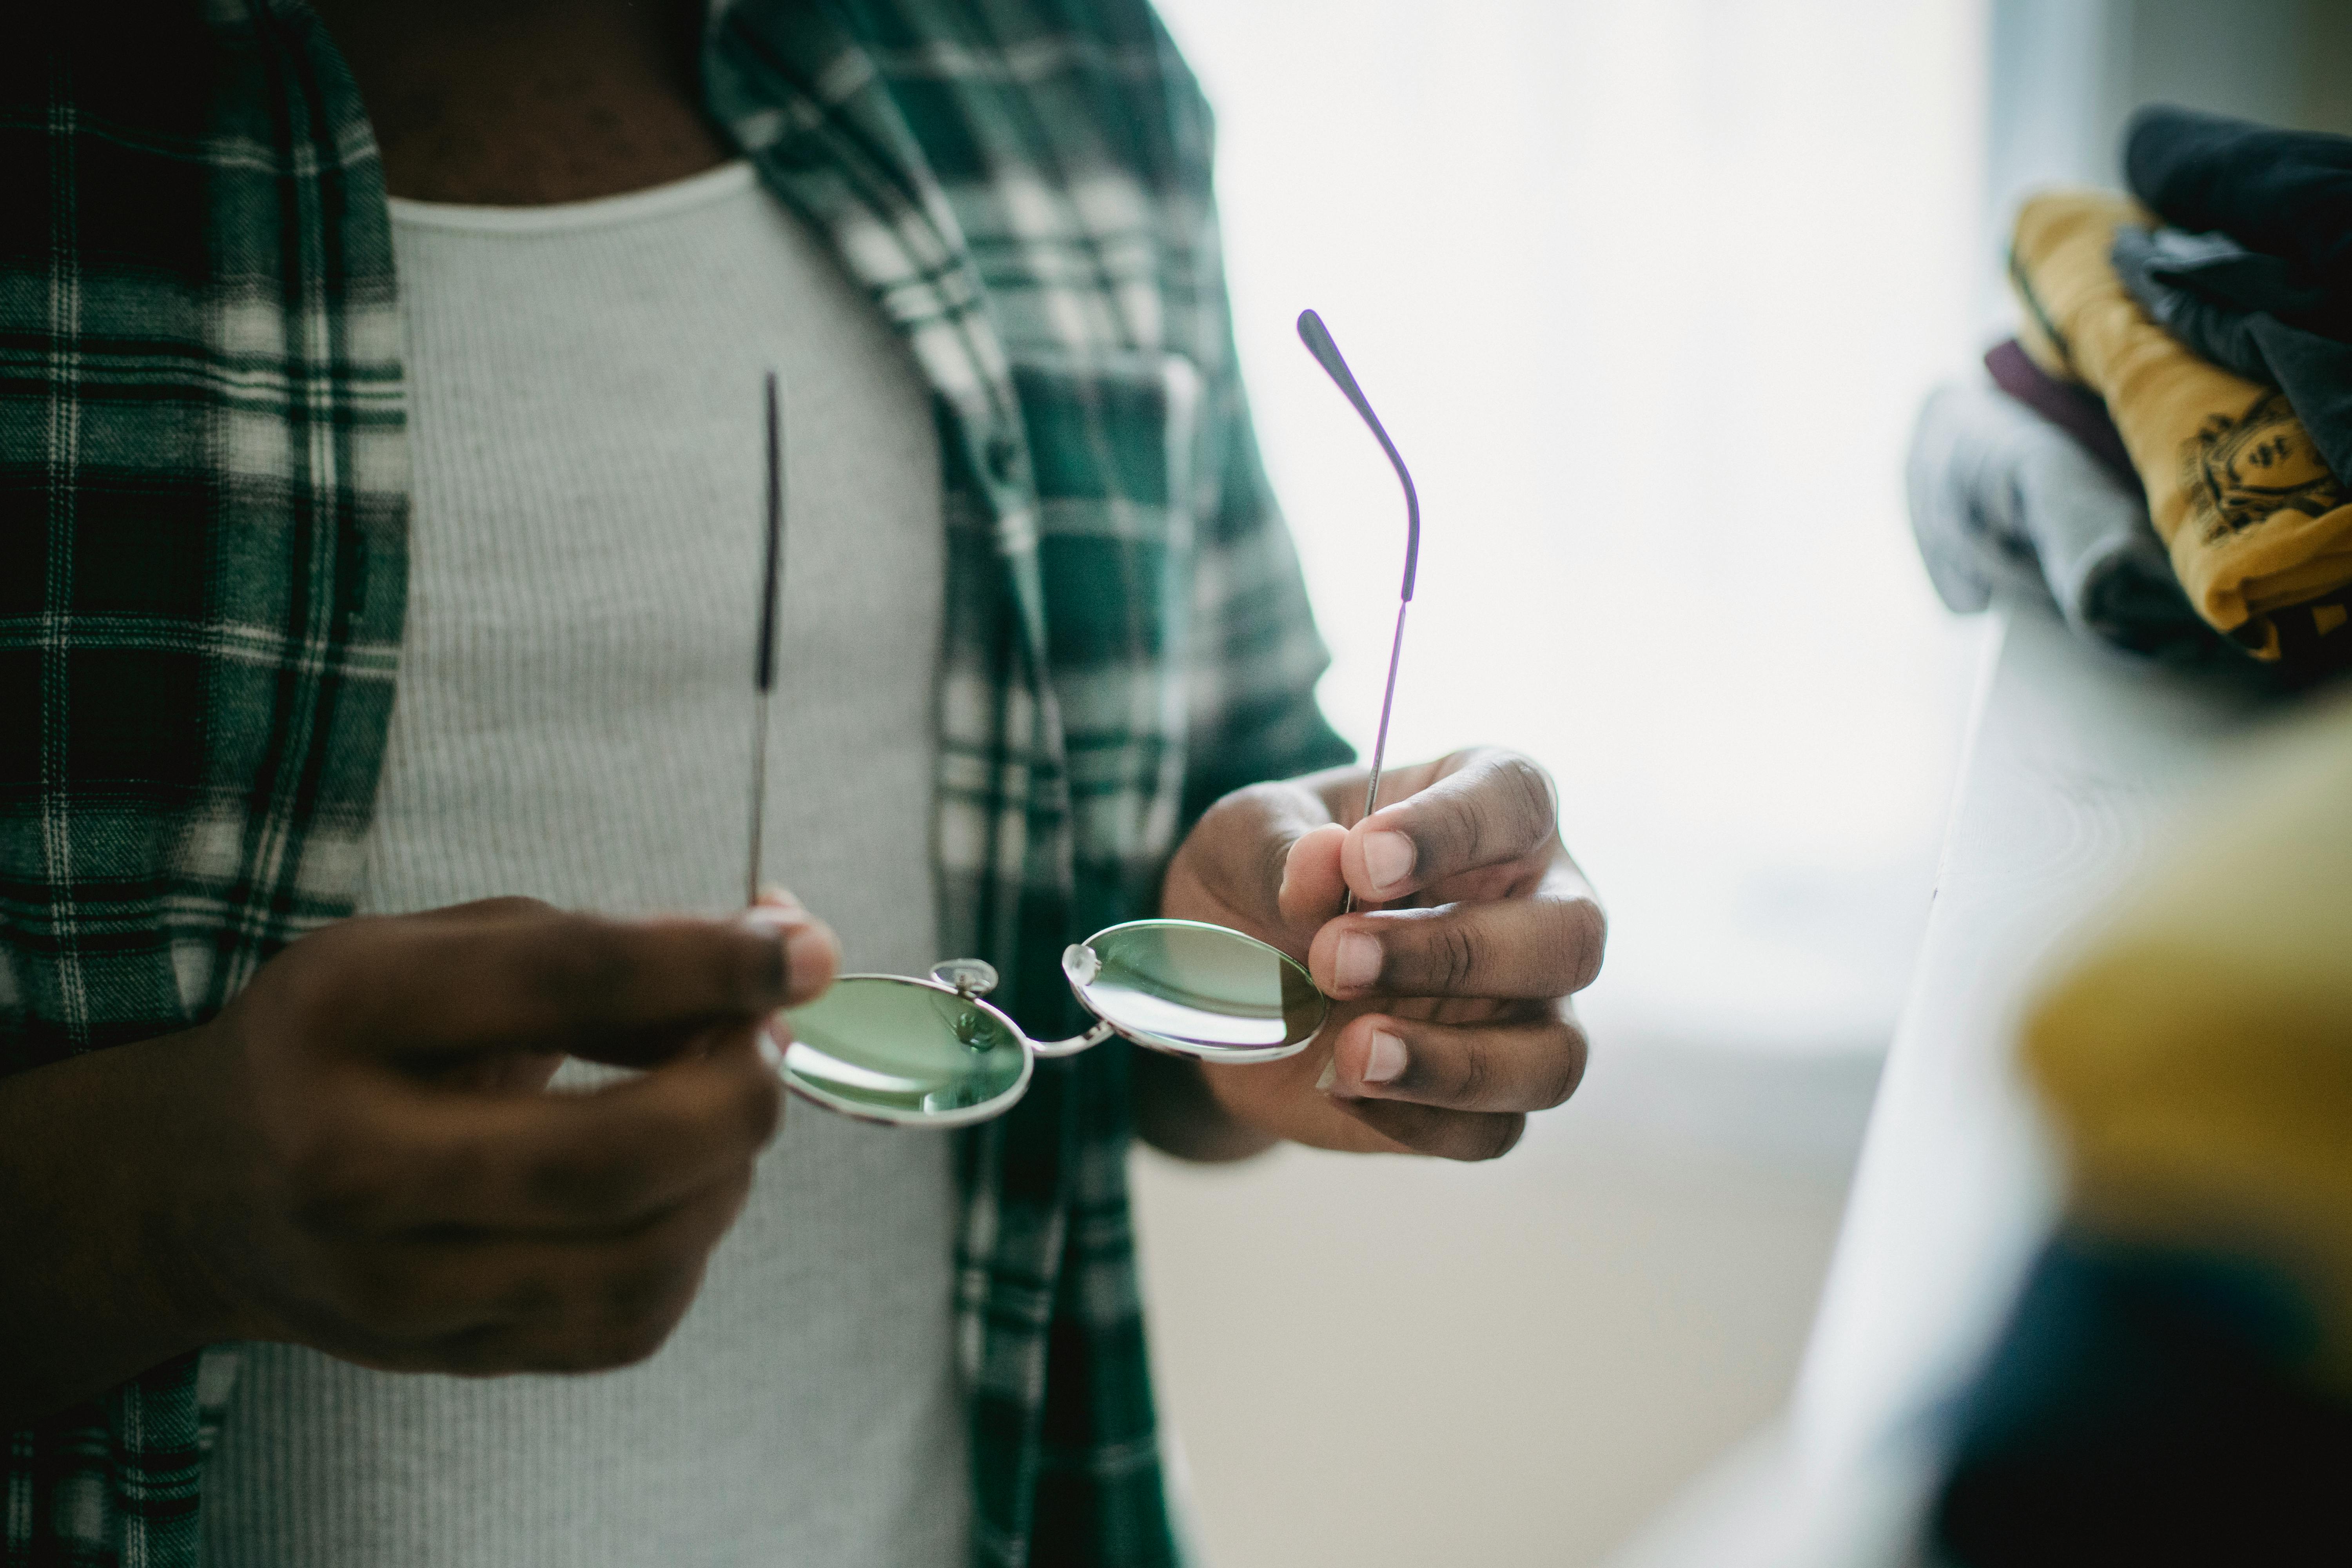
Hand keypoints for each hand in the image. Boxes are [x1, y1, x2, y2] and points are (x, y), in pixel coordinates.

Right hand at [180, 894, 837, 1376]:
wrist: (209, 1180)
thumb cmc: (352, 1037)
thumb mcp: (445, 951)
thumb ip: (607, 950)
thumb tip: (779, 963)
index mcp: (345, 1016)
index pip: (562, 983)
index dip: (709, 966)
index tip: (803, 948)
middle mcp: (352, 1162)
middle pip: (613, 1156)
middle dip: (738, 1096)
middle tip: (766, 1046)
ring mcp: (393, 1284)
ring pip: (641, 1256)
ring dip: (726, 1176)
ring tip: (717, 1113)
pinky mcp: (445, 1355)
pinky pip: (628, 1320)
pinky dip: (688, 1249)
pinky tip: (671, 1192)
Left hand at [1158, 749, 1601, 1159]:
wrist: (1226, 979)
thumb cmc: (1263, 874)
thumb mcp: (1245, 836)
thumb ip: (1283, 845)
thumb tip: (1327, 860)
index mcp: (1489, 805)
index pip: (1515, 799)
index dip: (1451, 830)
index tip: (1364, 858)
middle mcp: (1535, 906)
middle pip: (1571, 937)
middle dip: (1457, 954)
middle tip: (1334, 959)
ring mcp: (1525, 1012)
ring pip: (1555, 1056)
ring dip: (1455, 1063)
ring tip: (1351, 1053)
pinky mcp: (1488, 1098)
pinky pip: (1492, 1129)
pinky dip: (1417, 1119)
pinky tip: (1340, 1089)